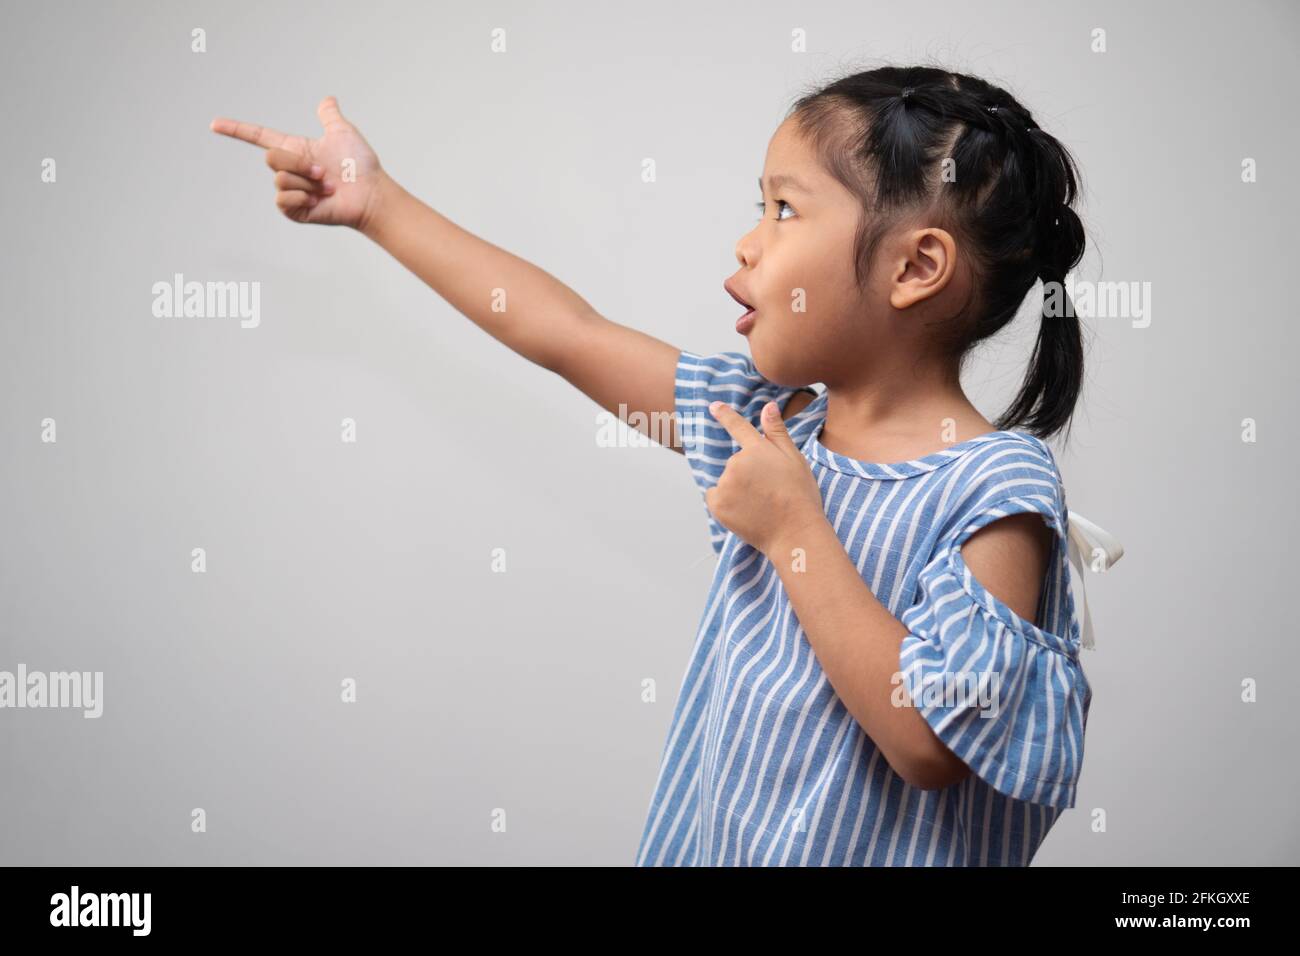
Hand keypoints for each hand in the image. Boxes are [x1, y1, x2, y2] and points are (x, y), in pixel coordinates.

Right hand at [210, 96, 386, 230]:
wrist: (371, 193)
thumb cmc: (361, 166)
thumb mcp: (343, 133)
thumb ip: (330, 117)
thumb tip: (327, 100)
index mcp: (295, 150)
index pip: (259, 137)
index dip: (237, 130)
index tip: (214, 124)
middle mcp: (290, 170)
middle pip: (271, 158)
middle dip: (299, 162)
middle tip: (323, 171)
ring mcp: (292, 191)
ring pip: (279, 178)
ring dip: (306, 180)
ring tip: (327, 186)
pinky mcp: (294, 211)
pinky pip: (283, 199)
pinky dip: (303, 196)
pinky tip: (319, 200)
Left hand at [704, 400, 826, 556]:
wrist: (795, 532)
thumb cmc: (800, 496)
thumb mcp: (795, 459)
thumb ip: (777, 432)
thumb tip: (768, 406)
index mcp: (758, 449)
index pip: (738, 427)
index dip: (725, 414)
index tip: (713, 405)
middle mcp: (737, 462)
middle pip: (736, 464)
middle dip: (749, 475)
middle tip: (770, 492)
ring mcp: (726, 483)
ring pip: (727, 482)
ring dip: (738, 491)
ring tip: (760, 505)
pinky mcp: (717, 504)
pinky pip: (716, 498)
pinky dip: (726, 505)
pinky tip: (745, 512)